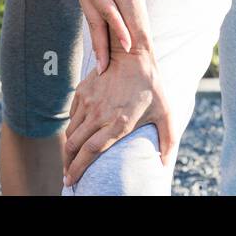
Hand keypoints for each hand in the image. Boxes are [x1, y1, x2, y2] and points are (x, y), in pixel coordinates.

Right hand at [44, 0, 135, 72]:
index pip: (106, 10)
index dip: (118, 28)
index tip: (128, 46)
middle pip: (94, 23)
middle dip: (101, 47)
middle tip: (106, 70)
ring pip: (90, 18)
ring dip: (97, 39)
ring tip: (102, 59)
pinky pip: (89, 9)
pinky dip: (95, 23)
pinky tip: (99, 30)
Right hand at [62, 48, 176, 186]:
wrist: (132, 54)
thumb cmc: (151, 86)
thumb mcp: (165, 113)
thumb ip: (168, 141)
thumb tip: (164, 165)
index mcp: (118, 123)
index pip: (90, 152)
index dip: (79, 170)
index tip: (73, 181)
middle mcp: (99, 114)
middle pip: (74, 146)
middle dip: (68, 165)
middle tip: (68, 177)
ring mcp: (89, 102)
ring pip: (70, 132)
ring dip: (68, 149)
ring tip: (70, 160)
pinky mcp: (83, 91)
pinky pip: (72, 116)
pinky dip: (72, 129)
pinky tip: (77, 136)